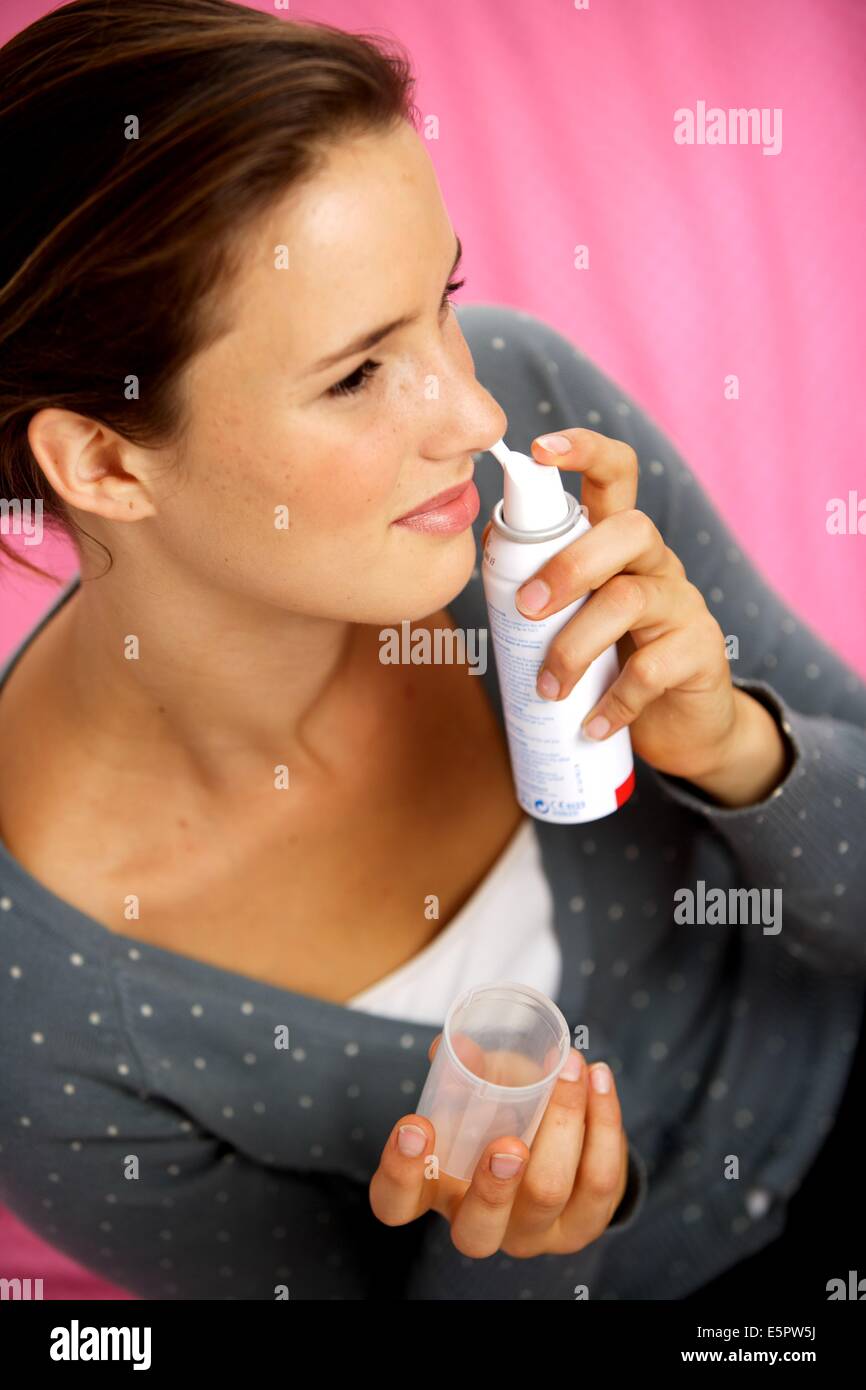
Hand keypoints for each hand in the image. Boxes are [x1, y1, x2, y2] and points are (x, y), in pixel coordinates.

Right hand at [369, 1038, 628, 1258]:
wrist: (556, 1149)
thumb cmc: (499, 1115)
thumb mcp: (475, 1092)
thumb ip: (466, 1068)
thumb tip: (460, 1044)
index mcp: (435, 1192)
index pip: (397, 1203)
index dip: (401, 1172)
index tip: (417, 1125)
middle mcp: (479, 1224)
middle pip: (479, 1228)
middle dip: (495, 1186)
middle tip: (509, 1142)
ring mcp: (533, 1232)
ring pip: (549, 1193)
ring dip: (564, 1125)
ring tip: (571, 1067)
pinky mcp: (584, 1223)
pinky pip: (601, 1181)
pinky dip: (604, 1124)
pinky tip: (599, 1079)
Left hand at [483, 428, 740, 784]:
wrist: (680, 725)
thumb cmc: (612, 660)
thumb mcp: (576, 616)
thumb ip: (543, 586)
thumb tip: (483, 554)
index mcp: (621, 543)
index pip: (616, 473)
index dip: (584, 450)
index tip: (537, 449)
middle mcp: (656, 563)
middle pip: (628, 530)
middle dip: (570, 565)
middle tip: (526, 609)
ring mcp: (683, 606)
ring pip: (631, 600)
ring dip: (576, 646)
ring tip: (548, 687)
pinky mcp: (700, 654)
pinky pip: (653, 669)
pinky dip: (613, 702)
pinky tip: (591, 723)